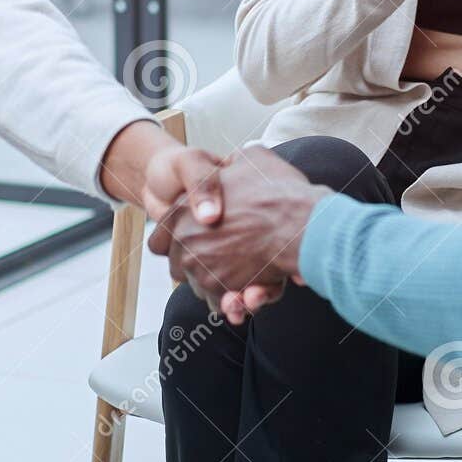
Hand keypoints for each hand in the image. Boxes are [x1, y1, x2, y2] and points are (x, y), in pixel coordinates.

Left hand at [148, 145, 329, 323]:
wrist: (303, 223)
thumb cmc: (278, 191)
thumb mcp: (250, 158)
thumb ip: (233, 163)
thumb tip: (234, 163)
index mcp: (181, 210)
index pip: (159, 240)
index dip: (176, 241)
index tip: (195, 241)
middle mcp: (185, 242)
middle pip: (179, 267)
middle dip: (199, 266)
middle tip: (224, 258)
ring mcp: (202, 268)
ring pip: (201, 287)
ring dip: (218, 285)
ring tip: (242, 276)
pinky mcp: (222, 290)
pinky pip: (219, 303)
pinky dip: (232, 302)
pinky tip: (249, 292)